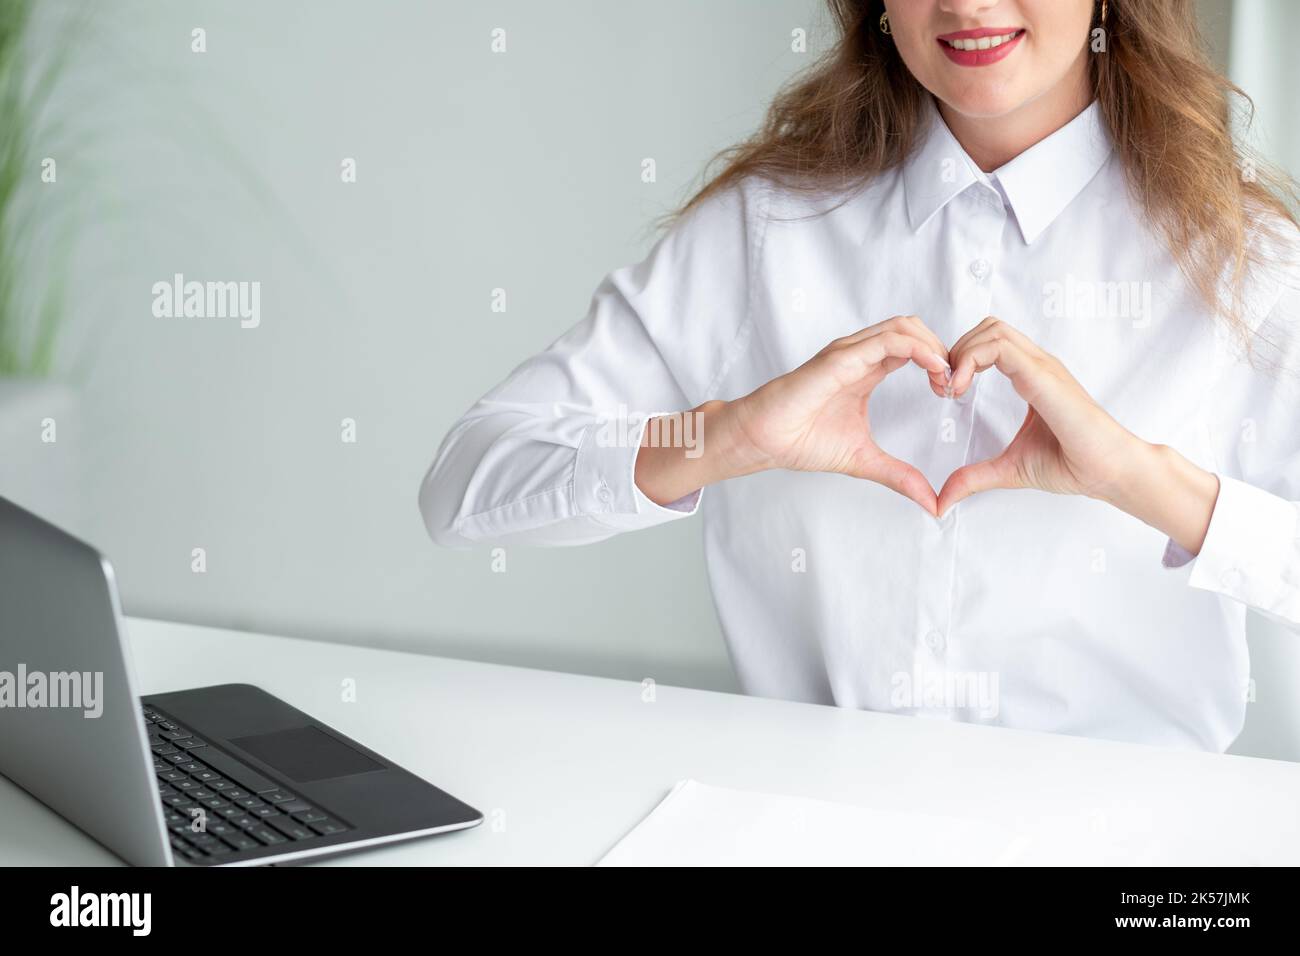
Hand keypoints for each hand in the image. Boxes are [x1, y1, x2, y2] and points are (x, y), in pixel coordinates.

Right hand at [725, 315, 952, 513]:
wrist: (764, 439)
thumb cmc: (800, 441)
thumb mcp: (864, 461)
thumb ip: (899, 476)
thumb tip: (932, 503)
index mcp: (866, 370)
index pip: (913, 347)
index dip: (939, 363)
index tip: (951, 392)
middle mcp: (859, 354)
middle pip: (914, 328)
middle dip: (942, 350)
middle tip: (953, 384)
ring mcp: (849, 353)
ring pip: (905, 326)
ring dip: (934, 347)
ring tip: (946, 378)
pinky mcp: (840, 359)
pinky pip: (888, 340)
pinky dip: (918, 350)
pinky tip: (934, 372)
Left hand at [935, 317, 1148, 516]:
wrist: (1110, 472)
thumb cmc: (1073, 465)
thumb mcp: (1009, 469)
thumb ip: (974, 477)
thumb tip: (944, 500)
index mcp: (1031, 376)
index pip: (990, 342)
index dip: (960, 359)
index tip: (945, 392)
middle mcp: (1037, 365)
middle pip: (988, 327)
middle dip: (956, 349)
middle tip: (944, 387)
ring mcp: (1043, 368)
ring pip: (992, 330)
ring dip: (961, 352)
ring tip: (952, 389)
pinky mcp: (1045, 378)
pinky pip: (1002, 349)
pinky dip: (971, 360)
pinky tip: (961, 391)